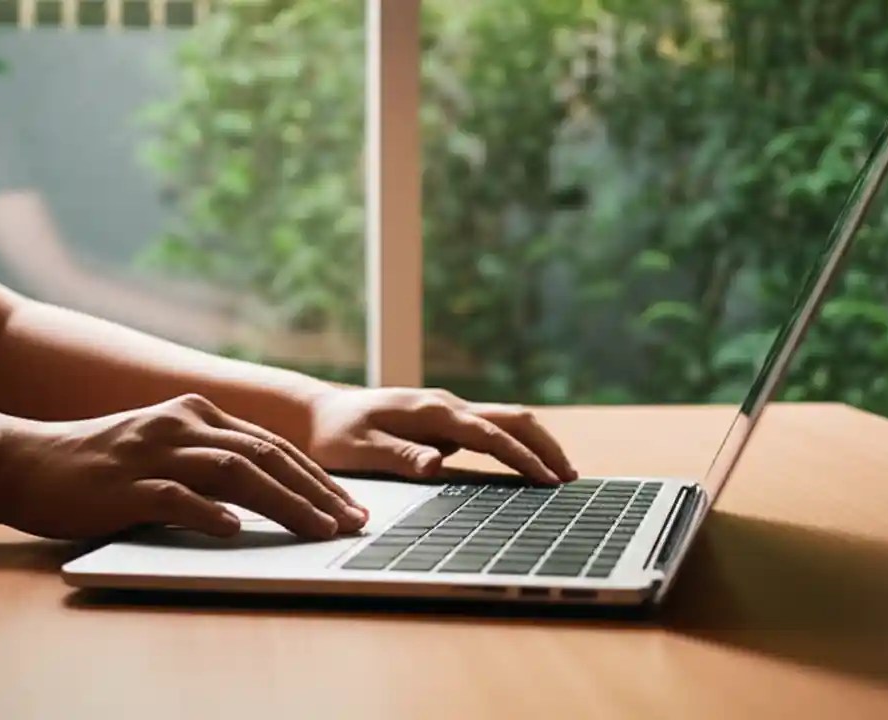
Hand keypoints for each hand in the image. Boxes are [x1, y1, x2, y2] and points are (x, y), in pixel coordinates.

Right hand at [0, 394, 367, 539]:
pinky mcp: (123, 484)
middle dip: (316, 491)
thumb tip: (268, 492)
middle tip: (352, 522)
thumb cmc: (99, 464)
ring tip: (317, 529)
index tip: (351, 506)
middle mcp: (182, 425)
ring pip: (234, 473)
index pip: (274, 445)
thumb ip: (211, 459)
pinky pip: (173, 497)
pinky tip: (235, 531)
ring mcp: (153, 452)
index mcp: (197, 414)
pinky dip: (207, 514)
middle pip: (266, 456)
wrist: (24, 461)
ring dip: (282, 503)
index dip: (318, 476)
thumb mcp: (164, 448)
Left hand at [304, 388, 577, 483]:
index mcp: (431, 411)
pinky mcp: (445, 422)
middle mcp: (446, 405)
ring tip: (560, 475)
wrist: (317, 413)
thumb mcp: (358, 450)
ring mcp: (448, 411)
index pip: (489, 435)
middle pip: (511, 418)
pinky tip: (528, 468)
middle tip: (570, 478)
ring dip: (535, 444)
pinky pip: (490, 431)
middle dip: (544, 446)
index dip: (522, 458)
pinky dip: (517, 446)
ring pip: (506, 421)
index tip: (547, 481)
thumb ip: (399, 456)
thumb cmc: (335, 435)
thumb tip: (438, 463)